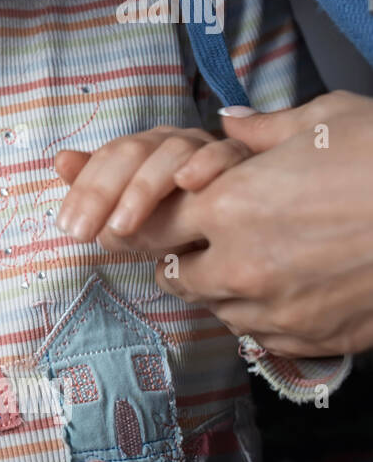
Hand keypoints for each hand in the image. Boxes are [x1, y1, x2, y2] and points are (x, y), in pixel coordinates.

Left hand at [52, 125, 251, 242]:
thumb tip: (60, 160)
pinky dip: (207, 163)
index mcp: (143, 149)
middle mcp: (171, 143)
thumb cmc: (183, 217)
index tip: (68, 229)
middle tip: (85, 235)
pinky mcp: (243, 159)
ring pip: (170, 153)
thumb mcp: (135, 213)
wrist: (246, 219)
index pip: (106, 159)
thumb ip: (99, 189)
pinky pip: (226, 152)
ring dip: (142, 188)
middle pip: (131, 152)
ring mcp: (207, 148)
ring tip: (121, 228)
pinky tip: (188, 183)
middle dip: (102, 193)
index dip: (84, 192)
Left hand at [56, 92, 372, 357]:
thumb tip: (231, 123)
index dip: (137, 218)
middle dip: (177, 255)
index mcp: (229, 207)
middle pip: (173, 274)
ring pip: (216, 309)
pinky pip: (261, 336)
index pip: (147, 224)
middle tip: (195, 237)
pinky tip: (283, 288)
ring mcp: (278, 311)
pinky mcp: (315, 341)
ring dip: (217, 287)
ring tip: (245, 259)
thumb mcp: (326, 120)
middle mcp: (241, 267)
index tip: (134, 216)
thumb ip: (264, 129)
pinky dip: (259, 315)